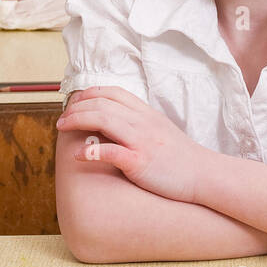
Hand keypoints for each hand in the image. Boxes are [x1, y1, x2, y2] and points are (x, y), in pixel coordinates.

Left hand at [57, 87, 204, 202]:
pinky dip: (90, 151)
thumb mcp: (161, 131)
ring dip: (77, 121)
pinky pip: (111, 151)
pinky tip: (77, 156)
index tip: (75, 102)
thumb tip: (116, 121)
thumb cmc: (181, 157)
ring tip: (61, 127)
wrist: (204, 175)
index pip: (113, 92)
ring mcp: (142, 141)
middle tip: (62, 118)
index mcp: (147, 114)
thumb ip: (140, 123)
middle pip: (102, 103)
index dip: (89, 93)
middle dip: (76, 108)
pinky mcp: (140, 162)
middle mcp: (143, 122)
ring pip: (103, 119)